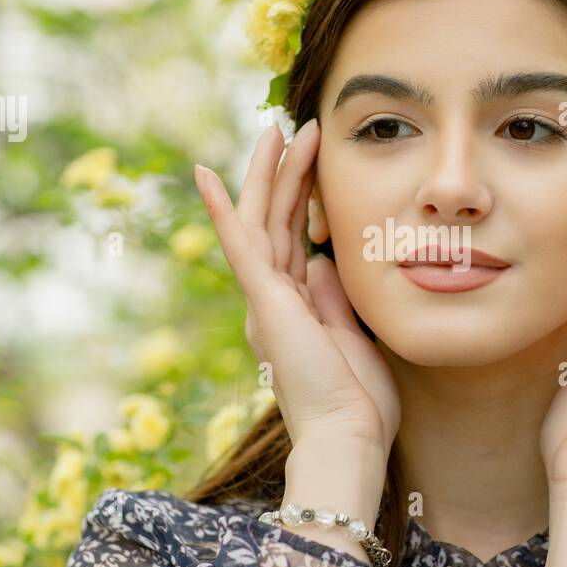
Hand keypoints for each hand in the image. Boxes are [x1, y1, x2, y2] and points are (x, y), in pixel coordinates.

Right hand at [193, 118, 399, 459]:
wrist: (348, 438)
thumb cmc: (359, 402)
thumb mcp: (352, 335)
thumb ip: (333, 296)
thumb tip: (324, 258)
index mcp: (294, 308)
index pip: (292, 239)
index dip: (300, 197)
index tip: (311, 159)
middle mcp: (272, 300)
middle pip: (274, 221)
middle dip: (285, 173)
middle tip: (293, 128)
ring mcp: (264, 300)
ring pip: (260, 221)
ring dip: (271, 174)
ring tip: (280, 130)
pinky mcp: (263, 302)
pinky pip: (240, 245)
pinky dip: (222, 208)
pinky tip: (207, 173)